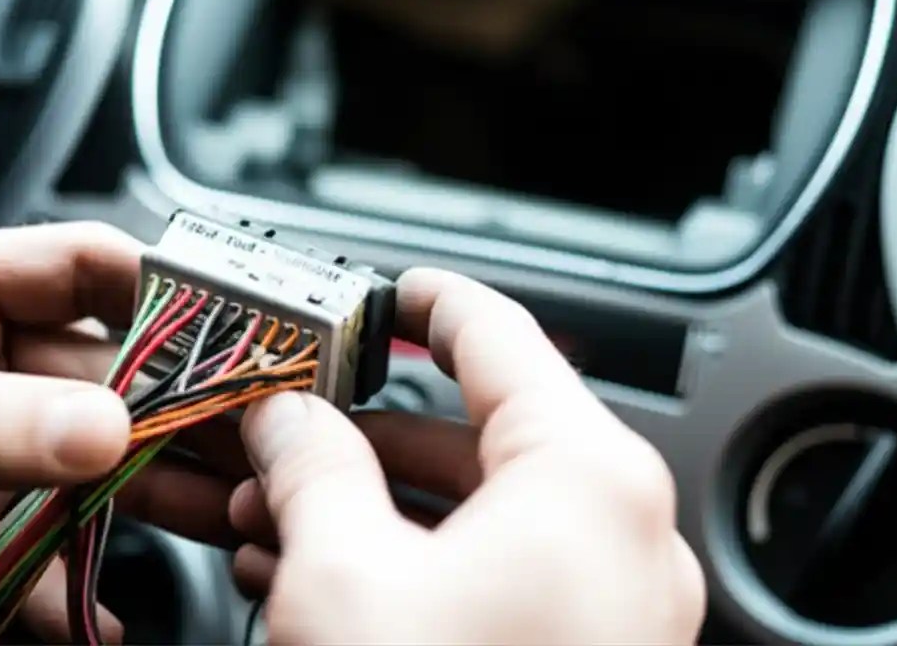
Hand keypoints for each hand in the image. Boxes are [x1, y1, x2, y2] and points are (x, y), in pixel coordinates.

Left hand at [0, 223, 238, 642]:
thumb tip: (98, 428)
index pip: (81, 266)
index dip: (165, 292)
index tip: (235, 337)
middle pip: (108, 370)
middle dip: (176, 411)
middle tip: (244, 445)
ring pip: (94, 458)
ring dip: (152, 493)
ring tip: (214, 517)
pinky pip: (49, 541)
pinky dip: (78, 581)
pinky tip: (98, 615)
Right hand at [228, 268, 706, 643]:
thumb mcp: (341, 575)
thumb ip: (312, 466)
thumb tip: (289, 417)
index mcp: (588, 478)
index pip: (500, 338)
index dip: (430, 302)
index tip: (391, 288)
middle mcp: (622, 535)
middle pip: (479, 437)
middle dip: (364, 436)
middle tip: (286, 427)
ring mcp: (614, 608)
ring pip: (477, 519)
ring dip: (373, 509)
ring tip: (275, 513)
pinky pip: (495, 582)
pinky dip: (414, 568)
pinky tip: (321, 578)